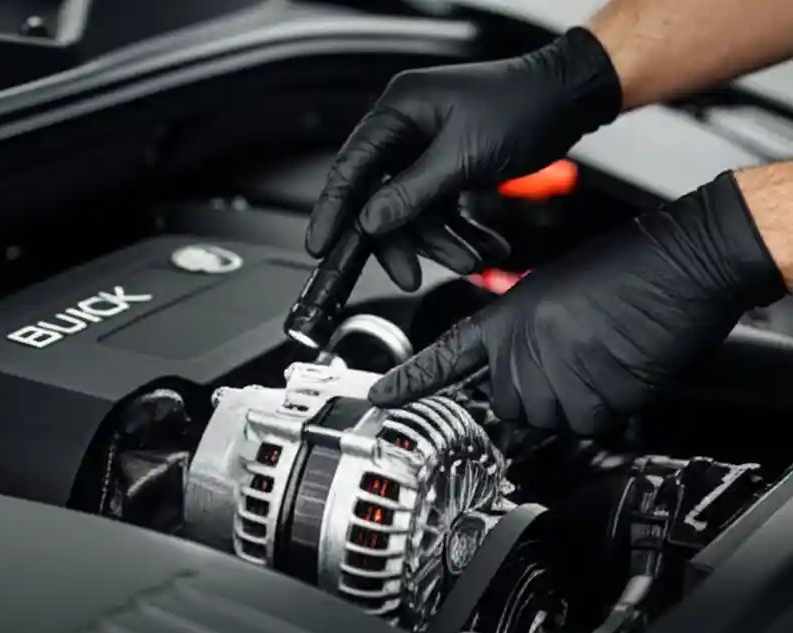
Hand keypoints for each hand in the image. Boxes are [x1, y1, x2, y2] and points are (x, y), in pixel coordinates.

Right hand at [306, 28, 621, 290]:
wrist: (572, 98)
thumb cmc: (523, 106)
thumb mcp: (462, 157)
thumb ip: (412, 193)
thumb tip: (371, 222)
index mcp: (398, 112)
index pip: (351, 168)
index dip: (334, 210)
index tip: (320, 246)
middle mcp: (408, 129)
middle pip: (382, 198)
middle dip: (402, 240)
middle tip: (408, 274)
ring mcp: (429, 149)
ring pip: (415, 211)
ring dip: (441, 242)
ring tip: (469, 259)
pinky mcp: (450, 166)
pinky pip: (442, 209)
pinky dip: (461, 232)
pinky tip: (482, 248)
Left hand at [367, 172, 786, 433]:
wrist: (678, 263)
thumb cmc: (625, 268)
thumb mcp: (552, 291)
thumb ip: (525, 333)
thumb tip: (522, 367)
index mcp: (506, 319)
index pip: (447, 357)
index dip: (412, 380)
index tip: (382, 396)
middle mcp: (521, 352)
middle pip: (512, 406)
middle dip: (541, 393)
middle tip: (577, 358)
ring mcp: (556, 377)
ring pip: (552, 419)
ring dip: (579, 400)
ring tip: (604, 357)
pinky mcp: (594, 398)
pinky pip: (593, 423)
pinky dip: (611, 405)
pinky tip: (623, 368)